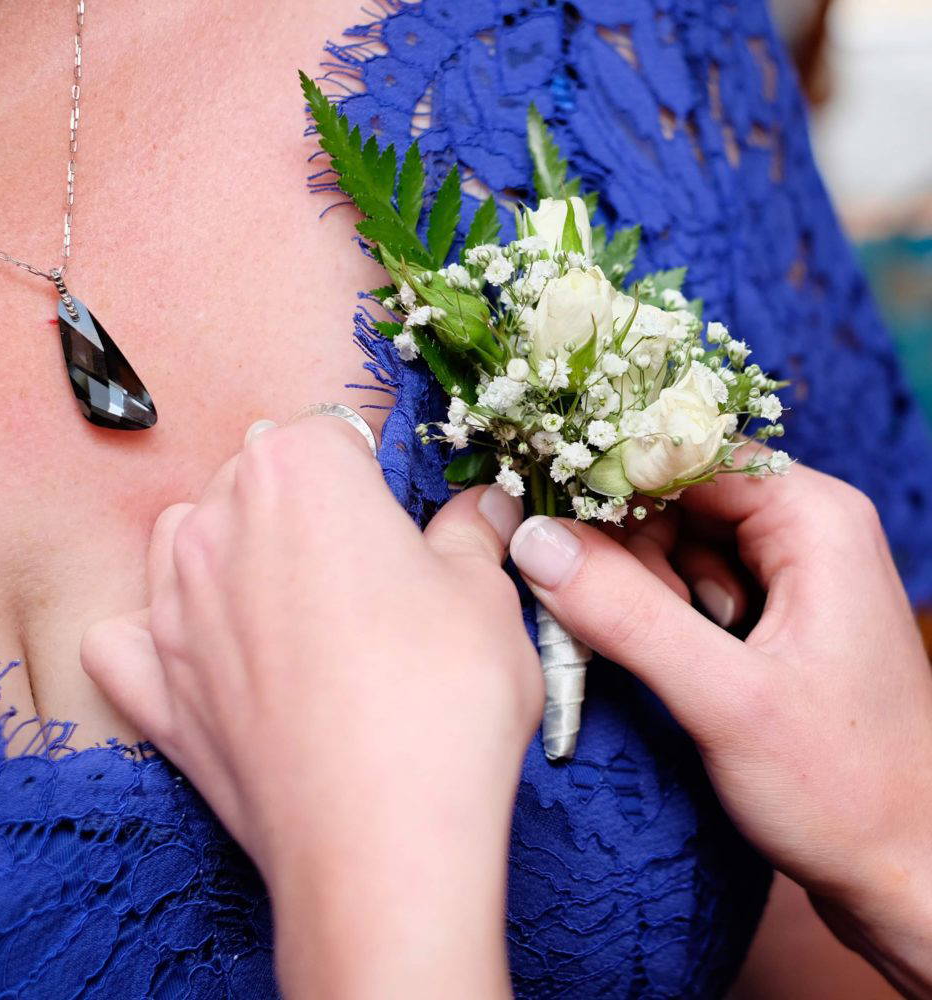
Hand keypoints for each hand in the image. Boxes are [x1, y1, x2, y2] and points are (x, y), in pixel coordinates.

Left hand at [81, 416, 540, 999]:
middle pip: (256, 479)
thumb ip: (473, 533)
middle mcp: (217, 520)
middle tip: (370, 574)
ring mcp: (170, 605)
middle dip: (309, 509)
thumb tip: (486, 505)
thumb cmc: (442, 695)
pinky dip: (160, 636)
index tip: (404, 517)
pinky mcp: (151, 686)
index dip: (377, 473)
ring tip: (295, 609)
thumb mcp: (484, 595)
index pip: (334, 433)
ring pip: (189, 539)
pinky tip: (207, 658)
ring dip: (233, 553)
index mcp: (300, 471)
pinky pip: (131, 635)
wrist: (380, 838)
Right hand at [508, 457, 931, 997]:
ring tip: (662, 655)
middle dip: (627, 550)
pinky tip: (672, 662)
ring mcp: (788, 572)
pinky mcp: (770, 614)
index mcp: (812, 517)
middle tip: (613, 618)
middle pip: (674, 496)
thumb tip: (533, 539)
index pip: (686, 451)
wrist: (906, 871)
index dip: (613, 480)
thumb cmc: (845, 789)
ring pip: (673, 541)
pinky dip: (659, 613)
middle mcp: (803, 528)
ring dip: (641, 589)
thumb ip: (626, 614)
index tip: (553, 521)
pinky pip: (688, 583)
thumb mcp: (726, 700)